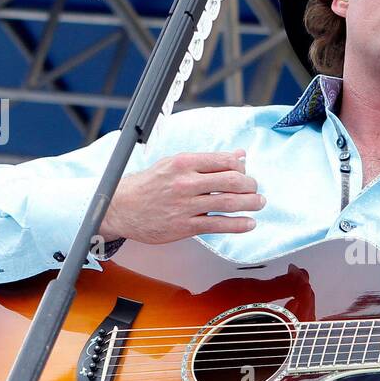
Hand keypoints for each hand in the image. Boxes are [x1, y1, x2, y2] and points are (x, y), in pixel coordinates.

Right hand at [100, 150, 264, 243]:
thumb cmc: (148, 185)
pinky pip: (218, 225)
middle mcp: (185, 182)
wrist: (121, 208)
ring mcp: (186, 205)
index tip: (245, 173)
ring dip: (251, 204)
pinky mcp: (185, 226)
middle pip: (232, 181)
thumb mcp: (174, 164)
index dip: (241, 167)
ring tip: (259, 204)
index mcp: (183, 162)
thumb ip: (207, 160)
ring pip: (229, 203)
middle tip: (256, 189)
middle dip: (251, 185)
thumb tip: (239, 154)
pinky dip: (238, 224)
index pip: (224, 161)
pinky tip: (249, 223)